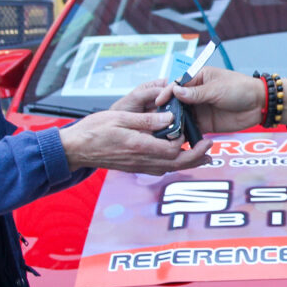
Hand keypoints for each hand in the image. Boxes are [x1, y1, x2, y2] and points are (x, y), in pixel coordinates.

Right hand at [58, 81, 211, 174]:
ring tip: (204, 155)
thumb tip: (170, 118)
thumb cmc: (94, 130)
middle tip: (211, 147)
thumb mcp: (120, 117)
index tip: (195, 131)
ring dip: (189, 162)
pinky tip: (179, 157)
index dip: (187, 141)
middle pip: (177, 163)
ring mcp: (138, 166)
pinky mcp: (135, 167)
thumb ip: (147, 120)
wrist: (76, 148)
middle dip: (197, 157)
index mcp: (139, 146)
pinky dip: (173, 163)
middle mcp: (141, 160)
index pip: (173, 149)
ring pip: (170, 168)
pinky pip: (159, 169)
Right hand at [167, 66, 286, 131]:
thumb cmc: (240, 89)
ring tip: (166, 130)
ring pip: (181, 116)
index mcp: (198, 78)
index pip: (177, 85)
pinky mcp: (205, 123)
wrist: (259, 105)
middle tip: (158, 119)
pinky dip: (184, 133)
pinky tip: (177, 138)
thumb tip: (175, 91)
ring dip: (174, 122)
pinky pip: (191, 128)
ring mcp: (199, 109)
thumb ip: (196, 93)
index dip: (167, 93)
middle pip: (176, 102)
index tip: (158, 102)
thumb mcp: (217, 89)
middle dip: (168, 110)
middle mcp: (195, 94)